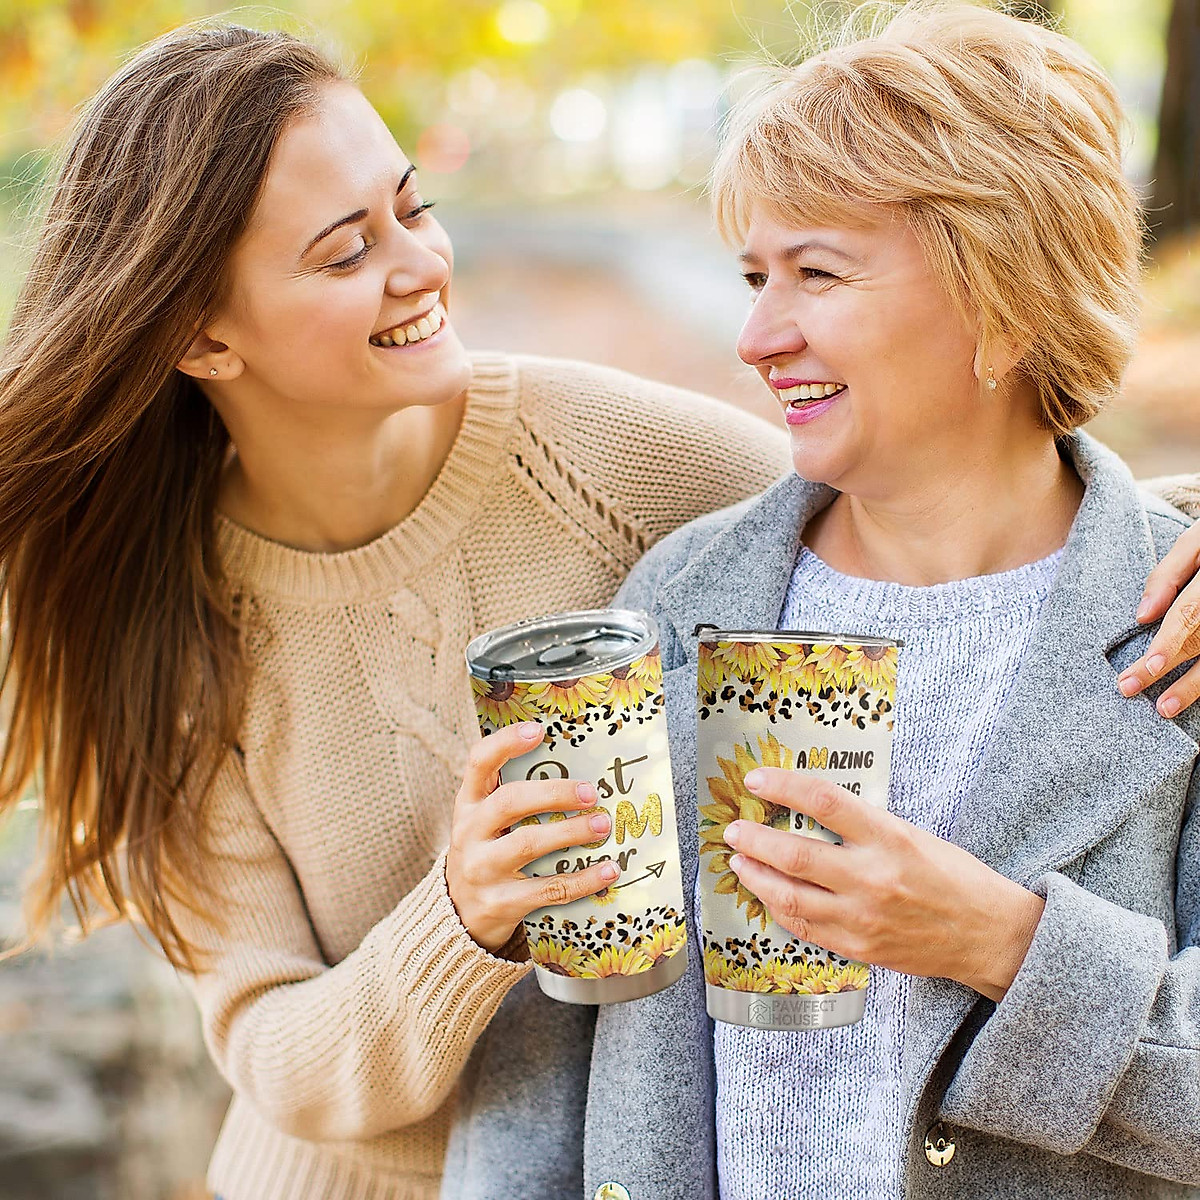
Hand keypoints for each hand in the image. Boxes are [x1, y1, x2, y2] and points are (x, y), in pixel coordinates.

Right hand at [447, 721, 618, 952]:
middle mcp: (469, 833)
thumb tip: (578, 773)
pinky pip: (548, 889)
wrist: (457, 915)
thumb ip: (513, 796)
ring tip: (602, 826)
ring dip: (571, 832)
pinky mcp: (500, 902)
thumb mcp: (484, 821)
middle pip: (510, 802)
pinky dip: (583, 879)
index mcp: (468, 804)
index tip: (538, 731)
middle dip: (554, 793)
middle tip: (590, 793)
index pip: (478, 762)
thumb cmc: (485, 853)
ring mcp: (482, 869)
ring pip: (528, 844)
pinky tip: (608, 871)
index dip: (505, 743)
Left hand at [724, 769, 1043, 1001]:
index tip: (756, 780)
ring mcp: (863, 918)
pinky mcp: (858, 948)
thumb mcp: (912, 834)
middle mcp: (872, 878)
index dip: (783, 787)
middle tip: (733, 830)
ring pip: (790, 896)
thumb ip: (863, 825)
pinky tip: (767, 895)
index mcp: (889, 838)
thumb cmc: (953, 877)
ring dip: (756, 877)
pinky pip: (805, 927)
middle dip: (754, 840)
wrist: (988, 935)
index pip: (823, 802)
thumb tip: (810, 808)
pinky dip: (779, 908)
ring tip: (738, 862)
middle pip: (795, 854)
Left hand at [1118, 521, 1199, 716]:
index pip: (1189, 614)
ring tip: (1166, 708)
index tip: (1147, 666)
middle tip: (1132, 690)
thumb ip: (1169, 574)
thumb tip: (1143, 615)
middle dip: (1169, 670)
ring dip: (1194, 687)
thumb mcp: (1197, 541)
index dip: (1170, 643)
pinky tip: (1191, 695)